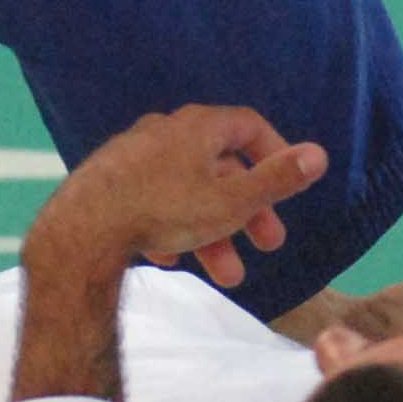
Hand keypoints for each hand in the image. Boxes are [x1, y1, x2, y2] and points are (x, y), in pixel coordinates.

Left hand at [33, 104, 329, 290]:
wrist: (83, 227)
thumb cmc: (164, 208)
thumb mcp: (232, 201)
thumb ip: (277, 180)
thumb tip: (319, 154)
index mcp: (199, 126)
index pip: (249, 126)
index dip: (275, 154)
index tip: (288, 185)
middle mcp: (166, 131)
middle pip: (220, 167)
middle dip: (248, 210)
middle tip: (269, 244)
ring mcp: (134, 155)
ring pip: (186, 191)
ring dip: (212, 230)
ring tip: (226, 275)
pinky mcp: (109, 182)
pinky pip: (151, 202)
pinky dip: (171, 228)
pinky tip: (169, 259)